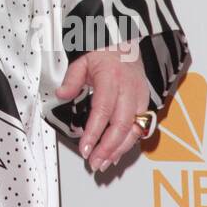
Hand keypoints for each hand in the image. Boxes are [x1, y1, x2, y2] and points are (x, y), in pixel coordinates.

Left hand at [55, 41, 151, 171]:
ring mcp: (140, 97)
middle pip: (122, 125)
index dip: (94, 132)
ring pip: (134, 130)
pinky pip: (140, 128)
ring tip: (104, 163)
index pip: (103, 110)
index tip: (85, 148)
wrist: (124, 43)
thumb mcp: (82, 60)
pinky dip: (128, 143)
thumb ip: (72, 79)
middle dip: (108, 148)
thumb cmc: (104, 52)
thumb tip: (61, 95)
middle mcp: (129, 89)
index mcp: (112, 78)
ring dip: (119, 150)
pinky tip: (116, 153)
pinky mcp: (145, 103)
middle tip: (94, 162)